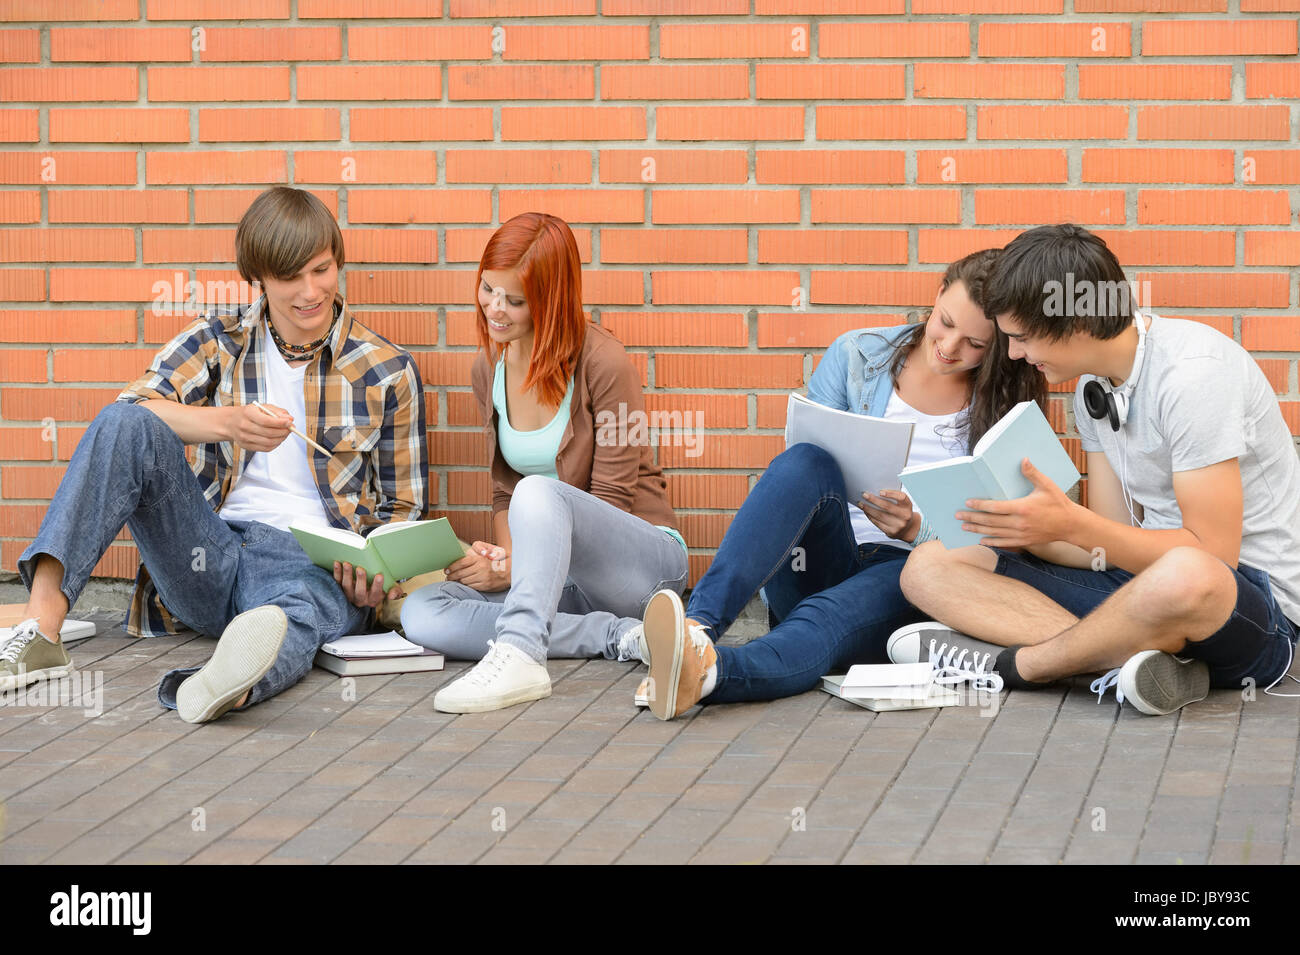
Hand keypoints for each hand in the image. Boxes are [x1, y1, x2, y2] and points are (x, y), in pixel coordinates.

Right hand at [227, 402, 291, 451]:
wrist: (231, 422)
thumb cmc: (251, 413)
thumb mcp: (262, 407)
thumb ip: (278, 412)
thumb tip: (290, 419)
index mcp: (248, 413)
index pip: (266, 421)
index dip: (280, 423)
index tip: (290, 422)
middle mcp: (244, 426)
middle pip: (268, 433)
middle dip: (283, 431)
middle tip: (291, 429)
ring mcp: (244, 438)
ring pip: (268, 442)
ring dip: (281, 439)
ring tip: (285, 433)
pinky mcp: (246, 446)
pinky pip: (265, 448)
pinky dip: (275, 444)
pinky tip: (278, 438)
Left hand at [334, 561, 403, 608]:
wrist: (370, 587)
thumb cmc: (383, 586)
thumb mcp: (392, 589)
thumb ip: (395, 592)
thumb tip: (391, 595)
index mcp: (374, 600)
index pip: (376, 594)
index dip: (377, 585)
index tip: (380, 575)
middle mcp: (360, 599)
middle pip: (359, 592)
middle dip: (360, 580)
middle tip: (360, 569)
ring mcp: (349, 595)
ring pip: (346, 587)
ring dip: (346, 575)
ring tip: (347, 564)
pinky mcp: (340, 589)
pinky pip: (337, 582)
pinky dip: (337, 573)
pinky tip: (338, 563)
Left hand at [444, 541, 510, 591]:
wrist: (511, 572)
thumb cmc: (498, 562)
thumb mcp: (488, 553)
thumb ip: (476, 553)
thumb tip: (463, 557)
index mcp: (480, 559)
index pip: (461, 563)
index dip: (452, 567)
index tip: (446, 569)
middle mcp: (480, 568)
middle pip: (461, 573)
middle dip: (452, 576)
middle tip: (447, 577)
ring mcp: (483, 578)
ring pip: (464, 581)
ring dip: (457, 581)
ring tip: (452, 581)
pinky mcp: (485, 586)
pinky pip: (471, 586)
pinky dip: (465, 586)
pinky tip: (462, 585)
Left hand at [859, 489, 920, 542]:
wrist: (908, 529)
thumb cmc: (901, 512)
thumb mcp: (902, 504)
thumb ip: (892, 498)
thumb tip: (874, 492)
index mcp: (908, 505)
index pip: (901, 497)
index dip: (891, 494)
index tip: (880, 491)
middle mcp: (905, 516)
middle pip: (887, 507)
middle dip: (874, 500)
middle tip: (864, 494)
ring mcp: (898, 525)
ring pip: (880, 515)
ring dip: (868, 509)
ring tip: (861, 503)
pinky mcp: (891, 532)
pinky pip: (878, 523)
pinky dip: (870, 516)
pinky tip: (865, 511)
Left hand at [957, 458, 1079, 548]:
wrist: (1071, 524)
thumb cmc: (1058, 503)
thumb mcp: (1047, 486)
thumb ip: (1032, 473)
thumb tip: (1023, 459)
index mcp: (1022, 508)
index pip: (995, 507)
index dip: (979, 505)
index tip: (967, 503)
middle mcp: (1019, 522)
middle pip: (990, 521)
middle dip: (972, 518)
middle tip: (958, 515)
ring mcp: (1021, 534)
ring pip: (994, 532)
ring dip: (977, 529)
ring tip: (964, 526)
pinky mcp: (1024, 541)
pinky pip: (1004, 543)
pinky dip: (991, 542)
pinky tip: (981, 540)